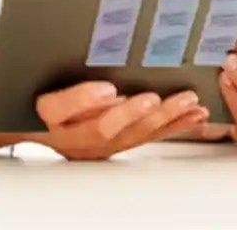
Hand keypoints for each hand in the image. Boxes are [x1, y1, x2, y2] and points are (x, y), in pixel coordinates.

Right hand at [35, 82, 207, 159]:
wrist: (42, 127)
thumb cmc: (46, 110)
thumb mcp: (47, 100)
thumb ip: (74, 98)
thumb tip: (108, 92)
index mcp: (68, 128)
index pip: (93, 122)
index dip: (110, 109)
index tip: (117, 92)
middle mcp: (90, 141)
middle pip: (124, 131)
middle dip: (153, 115)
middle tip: (175, 99)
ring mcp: (108, 144)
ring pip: (141, 134)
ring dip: (170, 120)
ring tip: (192, 105)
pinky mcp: (122, 141)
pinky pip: (150, 135)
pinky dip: (175, 126)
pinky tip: (194, 117)